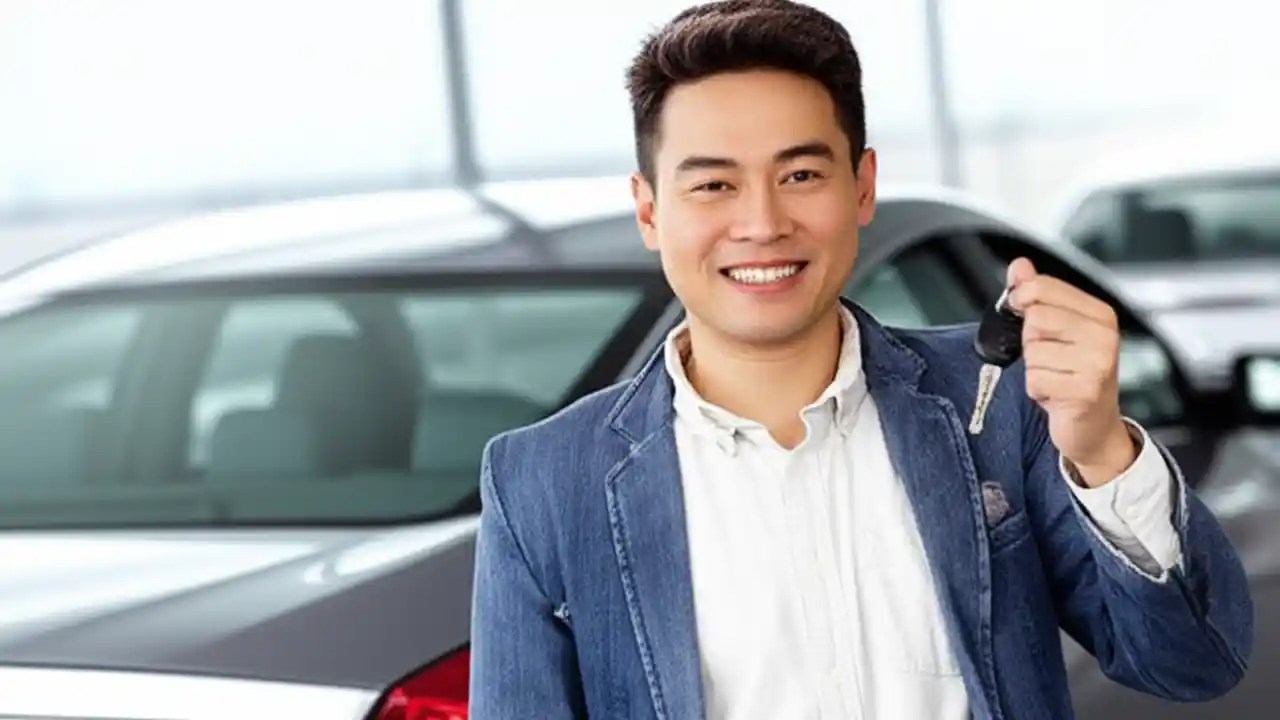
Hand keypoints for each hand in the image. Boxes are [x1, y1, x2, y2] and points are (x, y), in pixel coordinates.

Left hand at [1006, 257, 1135, 486]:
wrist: (1095, 427)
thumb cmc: (1074, 375)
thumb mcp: (1056, 331)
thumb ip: (1037, 296)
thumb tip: (1019, 265)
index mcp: (1100, 314)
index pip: (1043, 288)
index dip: (1022, 300)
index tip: (1023, 312)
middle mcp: (1104, 335)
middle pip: (1035, 319)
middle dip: (1031, 342)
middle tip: (1050, 358)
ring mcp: (1098, 364)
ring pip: (1032, 352)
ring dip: (1034, 370)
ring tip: (1056, 378)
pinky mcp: (1085, 391)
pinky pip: (1035, 380)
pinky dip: (1037, 390)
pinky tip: (1056, 394)